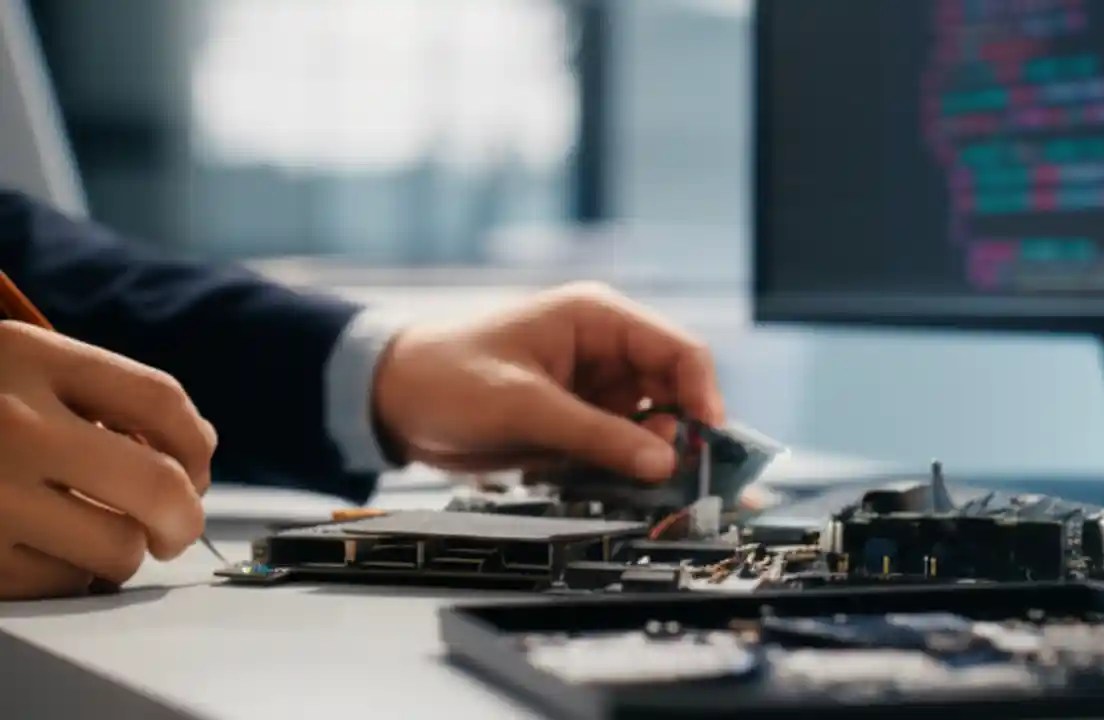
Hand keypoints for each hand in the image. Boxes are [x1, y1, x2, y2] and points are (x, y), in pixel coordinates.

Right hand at [0, 322, 215, 599]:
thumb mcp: (6, 363)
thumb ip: (89, 392)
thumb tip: (191, 450)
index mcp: (22, 356)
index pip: (159, 400)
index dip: (198, 443)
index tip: (199, 464)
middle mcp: (8, 423)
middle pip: (158, 484)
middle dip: (183, 515)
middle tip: (175, 525)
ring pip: (115, 547)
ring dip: (122, 550)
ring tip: (103, 536)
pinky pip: (58, 585)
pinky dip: (66, 576)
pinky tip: (45, 551)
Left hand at [373, 282, 724, 479]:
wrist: (389, 400)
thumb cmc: (446, 377)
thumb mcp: (523, 406)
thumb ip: (596, 435)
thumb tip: (664, 463)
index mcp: (597, 319)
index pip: (678, 351)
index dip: (703, 395)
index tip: (708, 442)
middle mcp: (603, 352)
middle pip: (672, 394)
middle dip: (677, 436)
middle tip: (673, 481)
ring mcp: (591, 390)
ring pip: (648, 428)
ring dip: (647, 460)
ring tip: (633, 489)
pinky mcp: (574, 424)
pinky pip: (616, 450)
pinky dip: (618, 472)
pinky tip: (607, 489)